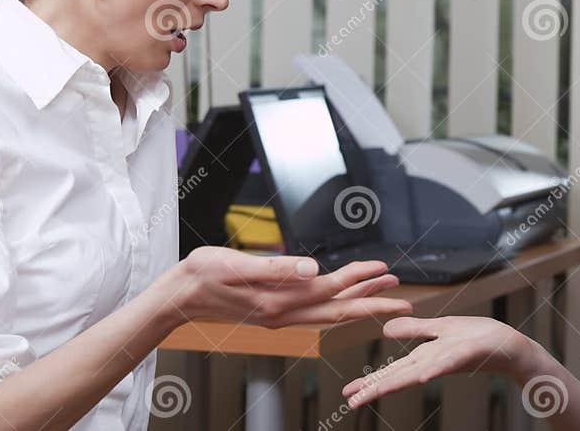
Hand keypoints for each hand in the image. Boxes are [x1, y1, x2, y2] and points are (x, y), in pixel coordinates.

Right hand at [159, 246, 412, 327]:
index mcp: (279, 301)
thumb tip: (313, 268)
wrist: (177, 296)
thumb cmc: (202, 275)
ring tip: (382, 288)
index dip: (361, 280)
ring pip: (328, 310)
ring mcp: (279, 315)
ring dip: (357, 299)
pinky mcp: (273, 311)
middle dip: (372, 301)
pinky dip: (335, 301)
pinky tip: (342, 293)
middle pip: (338, 309)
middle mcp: (283, 313)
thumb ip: (276, 268)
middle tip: (402, 295)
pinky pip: (314, 309)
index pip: (331, 290)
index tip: (387, 272)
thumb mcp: (236, 264)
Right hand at [341, 316, 535, 407]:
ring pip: (417, 372)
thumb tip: (385, 330)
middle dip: (374, 388)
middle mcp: (433, 362)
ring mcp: (448, 359)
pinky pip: (446, 362)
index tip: (348, 395)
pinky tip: (421, 375)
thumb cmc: (477, 338)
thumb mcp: (440, 328)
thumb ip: (414, 330)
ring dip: (396, 383)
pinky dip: (433, 368)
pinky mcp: (465, 354)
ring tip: (374, 393)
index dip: (369, 382)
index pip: (393, 371)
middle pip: (399, 376)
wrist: (509, 345)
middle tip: (350, 403)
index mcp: (425, 357)